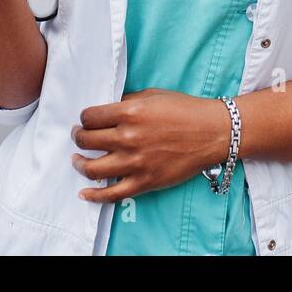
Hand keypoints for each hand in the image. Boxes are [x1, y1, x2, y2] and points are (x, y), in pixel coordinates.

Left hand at [71, 89, 232, 202]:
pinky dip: (94, 196)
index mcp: (130, 112)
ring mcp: (136, 162)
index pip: (90, 117)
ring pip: (92, 168)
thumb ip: (127, 102)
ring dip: (79, 163)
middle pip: (87, 140)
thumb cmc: (185, 110)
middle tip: (79, 136)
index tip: (87, 120)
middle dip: (79, 137)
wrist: (213, 132)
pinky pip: (112, 194)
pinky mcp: (145, 181)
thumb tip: (106, 111)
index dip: (84, 118)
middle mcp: (129, 137)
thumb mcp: (153, 95)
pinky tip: (85, 193)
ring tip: (78, 159)